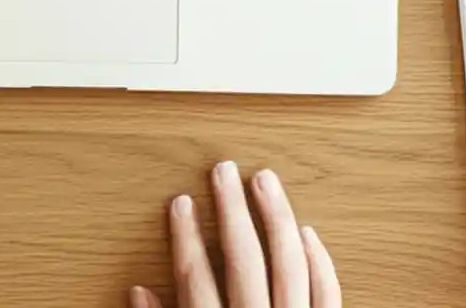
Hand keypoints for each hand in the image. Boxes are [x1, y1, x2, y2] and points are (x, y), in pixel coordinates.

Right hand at [130, 162, 340, 307]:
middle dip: (232, 210)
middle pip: (244, 258)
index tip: (182, 203)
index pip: (195, 277)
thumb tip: (139, 293)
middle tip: (223, 171)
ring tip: (265, 181)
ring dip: (276, 219)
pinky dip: (318, 262)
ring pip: (289, 265)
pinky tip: (307, 233)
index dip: (185, 236)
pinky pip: (326, 293)